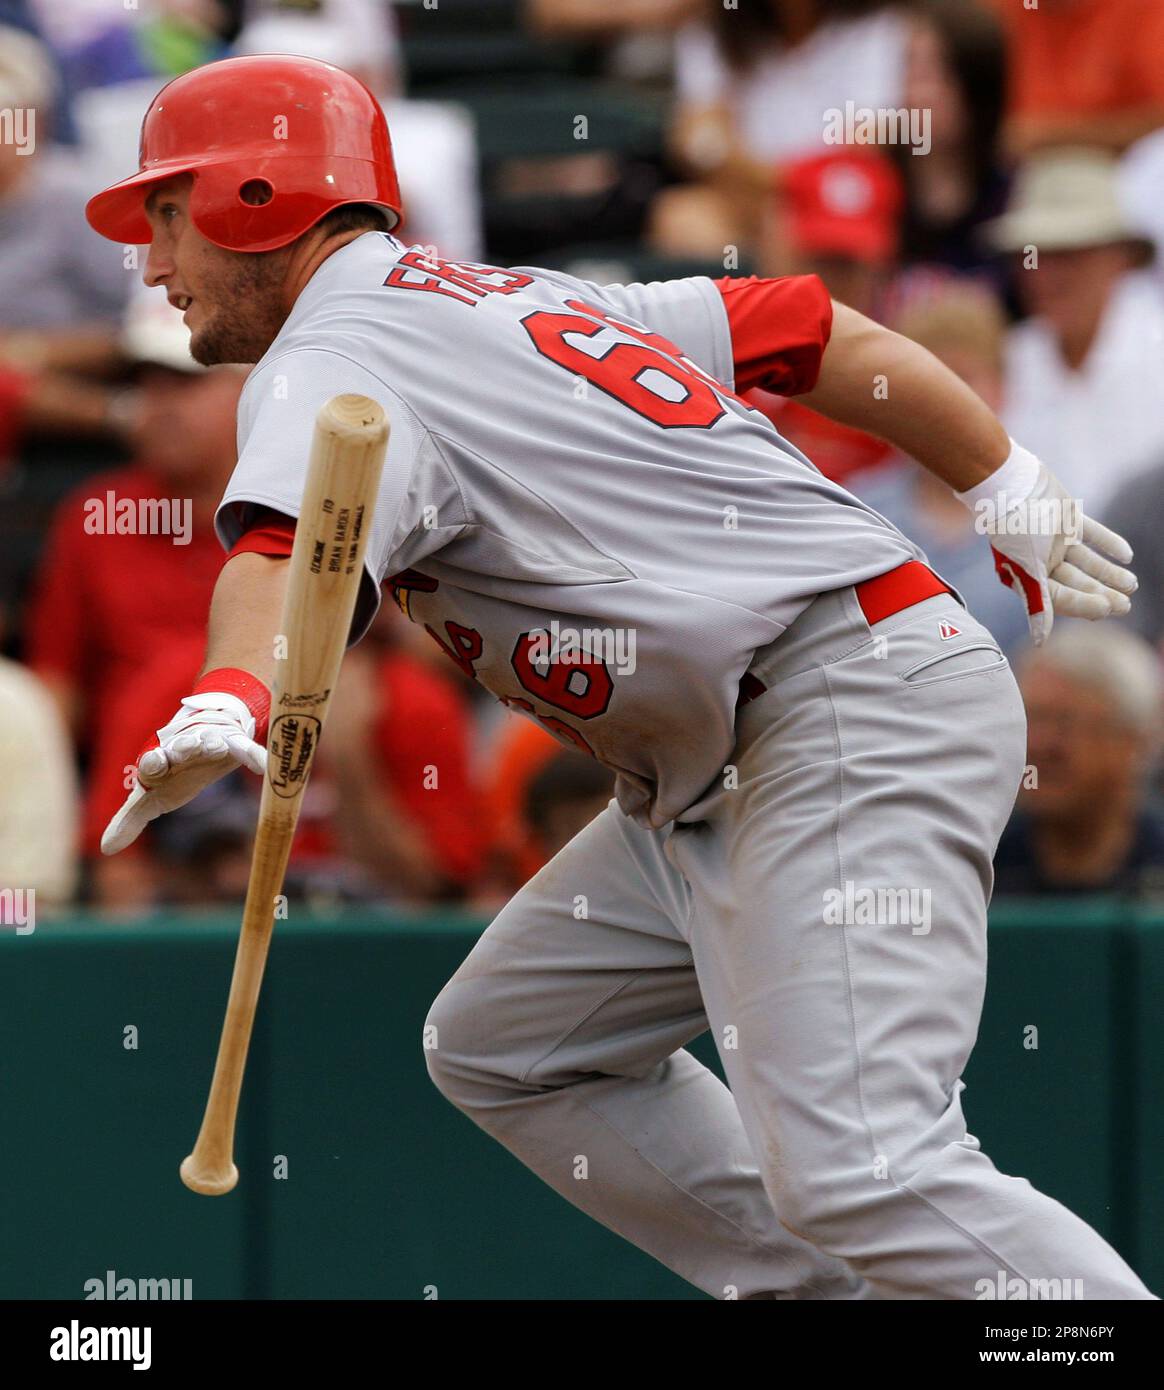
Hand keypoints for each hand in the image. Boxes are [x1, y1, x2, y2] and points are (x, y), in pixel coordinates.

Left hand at [101, 674, 268, 854]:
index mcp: (159, 761)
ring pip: (209, 741)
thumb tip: (105, 850)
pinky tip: (263, 768)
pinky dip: (253, 756)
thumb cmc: (175, 771)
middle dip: (182, 748)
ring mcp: (208, 742)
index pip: (153, 762)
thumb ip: (130, 819)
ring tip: (214, 745)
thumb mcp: (153, 796)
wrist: (204, 731)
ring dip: (210, 743)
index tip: (155, 764)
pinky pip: (244, 748)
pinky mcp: (233, 741)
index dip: (155, 762)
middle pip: (180, 748)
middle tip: (184, 748)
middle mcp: (181, 748)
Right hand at [958, 442, 1136, 644]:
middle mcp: (1041, 561)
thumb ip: (1039, 604)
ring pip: (1087, 562)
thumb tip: (1041, 641)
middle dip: (1101, 594)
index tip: (1108, 609)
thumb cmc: (1015, 529)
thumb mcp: (1028, 570)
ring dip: (1108, 573)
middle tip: (1126, 604)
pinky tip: (1127, 555)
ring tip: (1132, 584)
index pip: (1060, 598)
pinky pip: (1091, 534)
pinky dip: (1108, 543)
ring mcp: (1054, 540)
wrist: (1011, 484)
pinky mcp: (1066, 519)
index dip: (1084, 605)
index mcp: (1028, 576)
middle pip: (1076, 583)